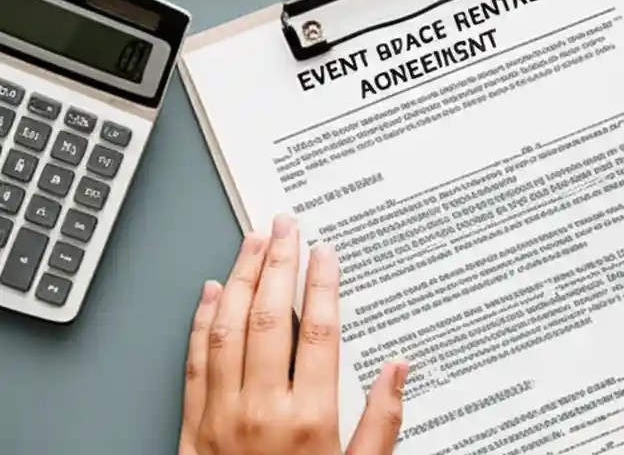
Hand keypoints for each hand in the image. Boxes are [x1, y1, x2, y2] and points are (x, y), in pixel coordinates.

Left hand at [180, 215, 407, 454]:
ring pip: (227, 328)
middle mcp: (261, 409)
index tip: (325, 252)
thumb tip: (399, 369)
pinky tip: (211, 292)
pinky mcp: (193, 428)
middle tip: (286, 226)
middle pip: (268, 317)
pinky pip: (194, 361)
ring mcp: (222, 416)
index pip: (316, 330)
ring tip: (253, 242)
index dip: (321, 284)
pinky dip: (201, 321)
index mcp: (309, 418)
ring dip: (241, 277)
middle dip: (280, 262)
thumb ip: (383, 421)